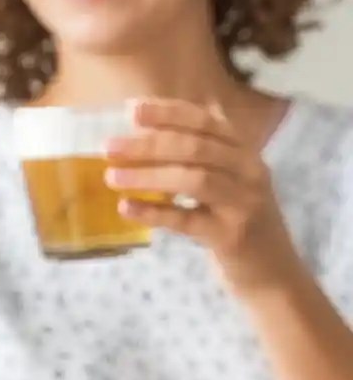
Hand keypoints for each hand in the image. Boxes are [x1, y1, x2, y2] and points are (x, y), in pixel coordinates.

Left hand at [104, 98, 305, 296]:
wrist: (272, 270)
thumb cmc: (235, 220)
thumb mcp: (223, 182)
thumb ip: (193, 159)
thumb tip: (137, 139)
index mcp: (243, 151)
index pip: (205, 121)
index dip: (168, 112)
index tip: (131, 108)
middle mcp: (248, 171)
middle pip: (195, 148)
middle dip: (148, 144)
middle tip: (108, 147)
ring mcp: (243, 203)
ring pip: (194, 180)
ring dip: (148, 176)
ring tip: (112, 177)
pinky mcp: (231, 236)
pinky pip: (187, 220)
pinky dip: (154, 212)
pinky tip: (126, 208)